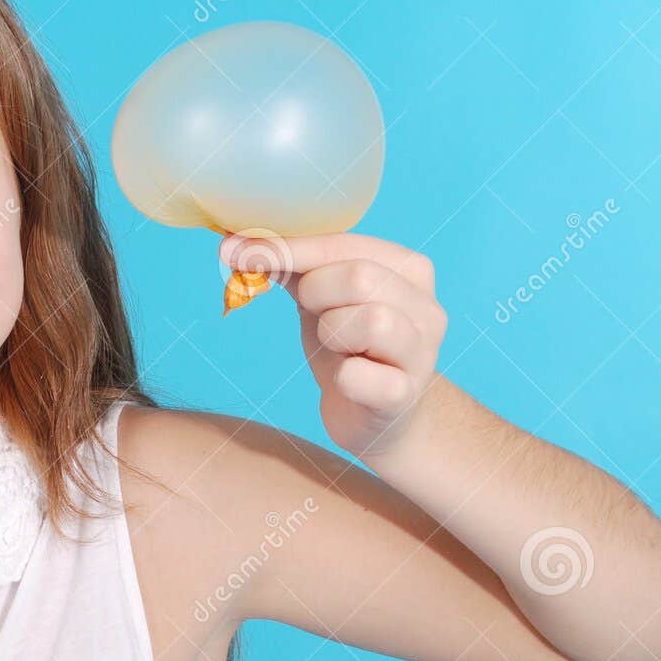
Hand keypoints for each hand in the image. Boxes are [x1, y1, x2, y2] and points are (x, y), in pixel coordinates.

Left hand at [219, 231, 447, 461]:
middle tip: (313, 313)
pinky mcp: (403, 396)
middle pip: (360, 277)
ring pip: (371, 321)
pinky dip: (341, 377)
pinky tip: (344, 378)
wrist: (375, 417)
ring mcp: (420, 353)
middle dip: (317, 294)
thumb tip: (236, 243)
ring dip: (332, 333)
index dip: (287, 247)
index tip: (233, 249)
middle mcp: (426, 307)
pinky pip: (361, 377)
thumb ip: (289, 267)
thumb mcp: (320, 299)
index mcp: (409, 270)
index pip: (344, 243)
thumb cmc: (349, 348)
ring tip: (335, 346)